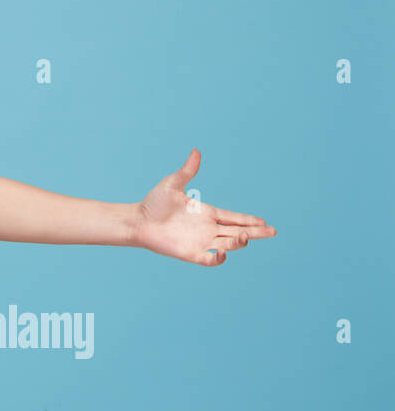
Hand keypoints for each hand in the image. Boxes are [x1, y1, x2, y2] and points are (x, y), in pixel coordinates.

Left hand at [131, 148, 276, 265]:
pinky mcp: (190, 253)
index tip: (264, 221)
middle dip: (255, 233)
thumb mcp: (172, 184)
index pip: (233, 218)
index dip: (249, 220)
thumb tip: (196, 151)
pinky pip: (209, 259)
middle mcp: (207, 229)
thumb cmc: (154, 203)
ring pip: (227, 245)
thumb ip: (187, 171)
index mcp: (206, 213)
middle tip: (272, 232)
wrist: (137, 220)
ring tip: (248, 236)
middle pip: (237, 232)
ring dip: (239, 242)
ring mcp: (200, 241)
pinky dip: (218, 258)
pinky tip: (224, 252)